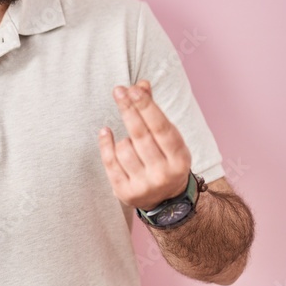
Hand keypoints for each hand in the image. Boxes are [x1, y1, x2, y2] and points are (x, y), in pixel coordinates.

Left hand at [97, 80, 190, 210]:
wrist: (166, 201)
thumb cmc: (165, 159)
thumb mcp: (168, 138)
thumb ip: (153, 112)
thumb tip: (142, 84)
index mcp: (179, 158)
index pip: (161, 128)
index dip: (146, 107)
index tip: (133, 89)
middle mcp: (164, 173)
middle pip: (141, 135)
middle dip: (128, 110)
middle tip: (118, 91)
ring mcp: (144, 185)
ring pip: (124, 148)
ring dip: (123, 138)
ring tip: (130, 142)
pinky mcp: (125, 192)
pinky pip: (109, 162)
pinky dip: (106, 144)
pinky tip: (105, 132)